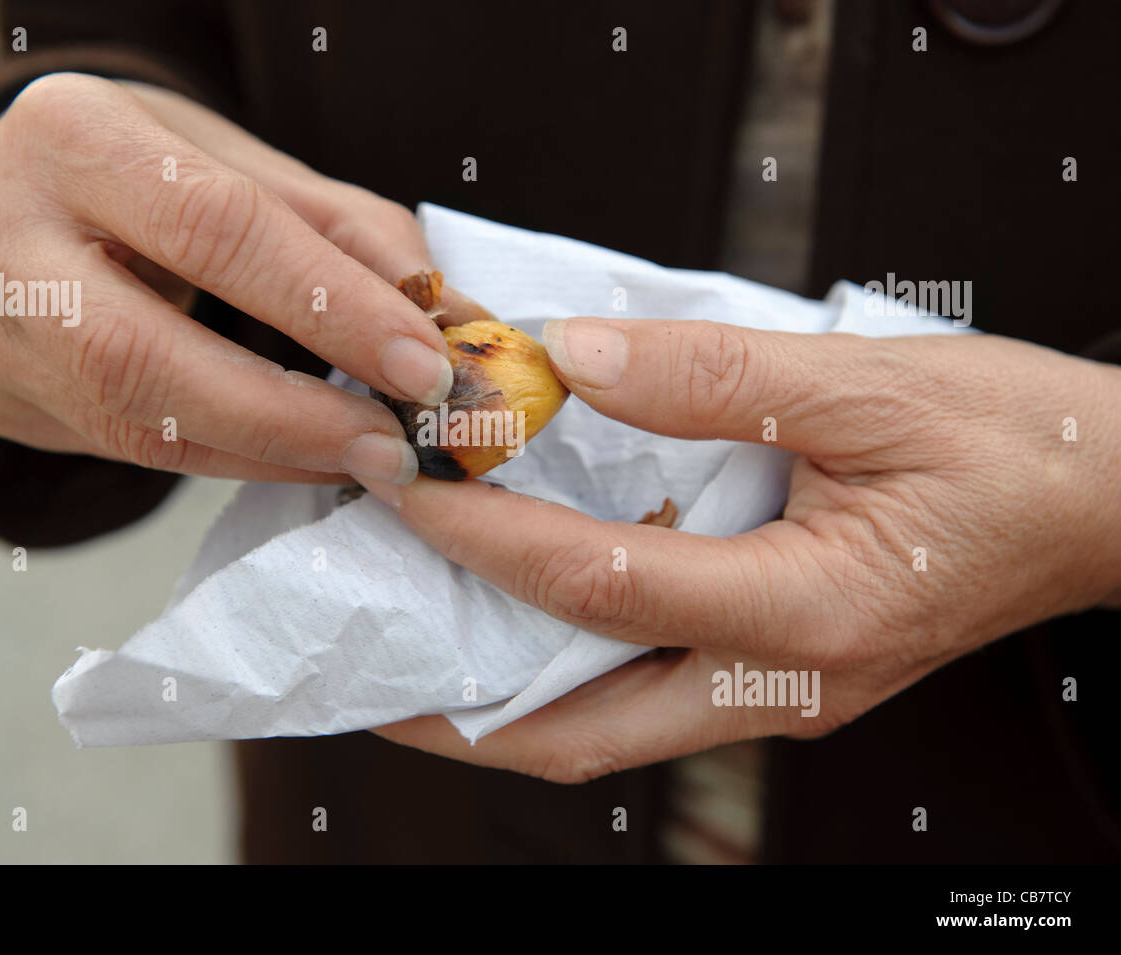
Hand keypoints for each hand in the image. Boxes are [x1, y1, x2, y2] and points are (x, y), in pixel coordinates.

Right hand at [0, 73, 485, 483]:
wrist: (35, 193)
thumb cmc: (155, 171)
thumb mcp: (250, 169)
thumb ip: (352, 238)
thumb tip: (455, 326)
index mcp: (65, 134)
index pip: (213, 231)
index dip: (330, 307)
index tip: (424, 364)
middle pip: (144, 356)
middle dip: (290, 415)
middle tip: (392, 445)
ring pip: (130, 424)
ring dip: (266, 454)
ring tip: (360, 457)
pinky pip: (121, 449)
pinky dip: (223, 460)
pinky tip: (292, 456)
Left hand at [357, 319, 1120, 781]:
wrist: (1103, 499)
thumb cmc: (1014, 448)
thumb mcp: (866, 385)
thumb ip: (710, 377)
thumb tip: (577, 359)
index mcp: (806, 613)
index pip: (598, 590)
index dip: (488, 536)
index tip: (412, 483)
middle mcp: (784, 681)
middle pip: (579, 731)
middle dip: (458, 703)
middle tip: (369, 646)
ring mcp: (780, 690)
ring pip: (606, 727)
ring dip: (503, 692)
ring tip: (419, 634)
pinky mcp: (780, 669)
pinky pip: (648, 690)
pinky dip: (568, 661)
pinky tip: (523, 610)